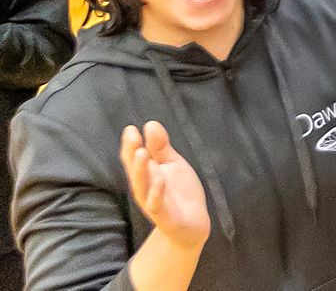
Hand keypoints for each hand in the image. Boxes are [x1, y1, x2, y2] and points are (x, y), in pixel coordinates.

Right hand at [121, 122, 208, 250]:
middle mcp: (145, 188)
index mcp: (146, 174)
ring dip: (141, 171)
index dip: (131, 144)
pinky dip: (157, 193)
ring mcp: (153, 202)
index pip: (134, 158)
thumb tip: (150, 124)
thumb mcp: (172, 164)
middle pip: (136, 170)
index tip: (130, 128)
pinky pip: (158, 204)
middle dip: (132, 153)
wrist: (191, 224)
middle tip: (132, 136)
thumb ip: (161, 147)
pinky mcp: (164, 215)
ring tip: (142, 153)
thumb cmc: (178, 191)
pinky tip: (159, 180)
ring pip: (143, 186)